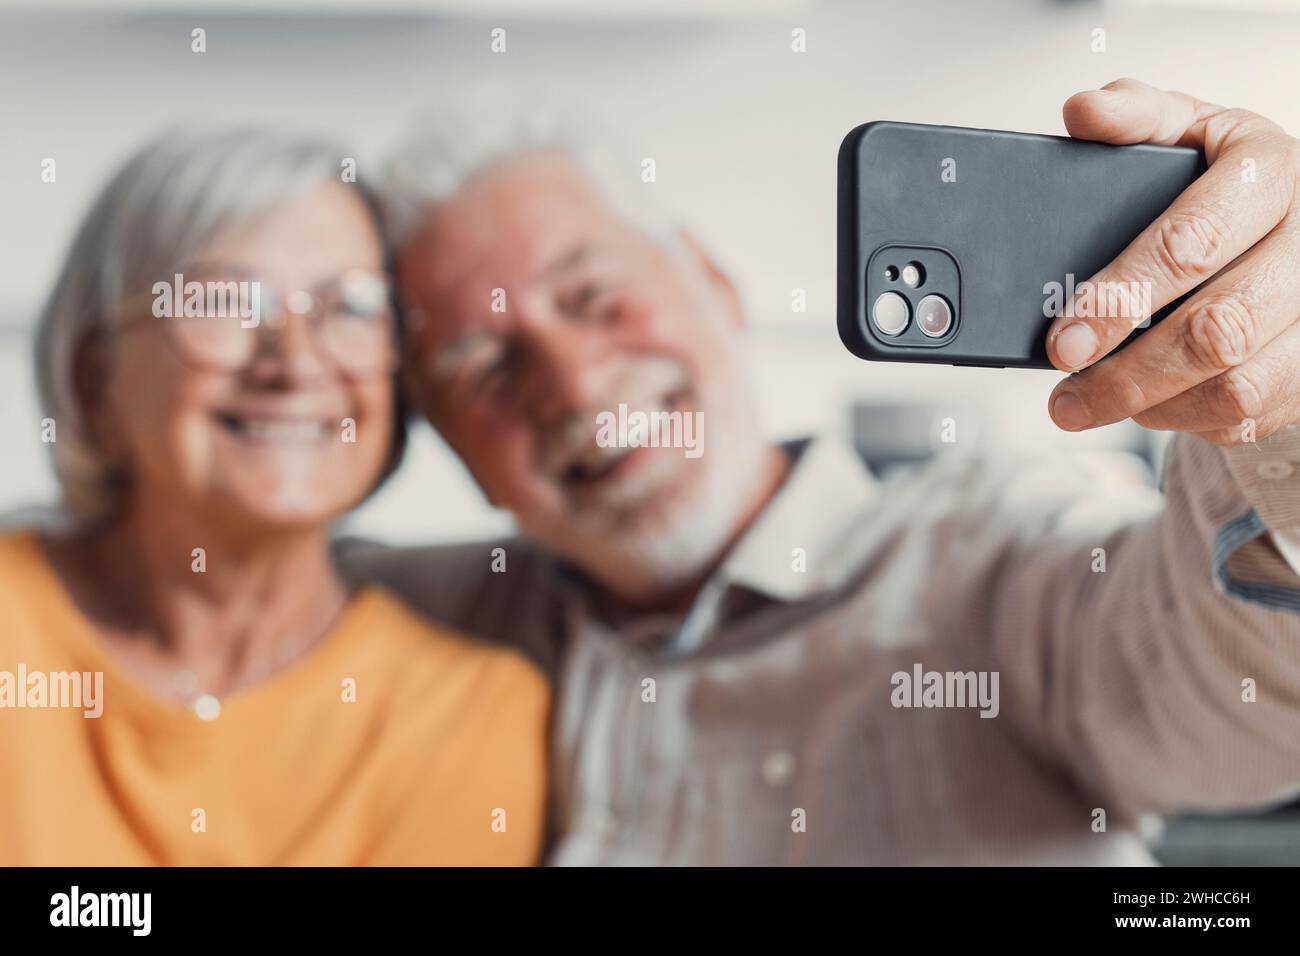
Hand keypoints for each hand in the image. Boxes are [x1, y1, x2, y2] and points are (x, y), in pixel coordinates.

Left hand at [1046, 78, 1299, 444]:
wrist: (1291, 220)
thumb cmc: (1223, 180)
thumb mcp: (1185, 131)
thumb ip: (1135, 117)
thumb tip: (1083, 112)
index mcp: (1268, 173)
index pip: (1190, 245)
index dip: (1119, 298)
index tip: (1063, 339)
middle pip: (1218, 331)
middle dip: (1128, 374)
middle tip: (1065, 396)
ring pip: (1239, 387)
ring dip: (1153, 407)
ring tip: (1090, 405)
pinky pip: (1252, 415)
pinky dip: (1190, 420)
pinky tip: (1150, 405)